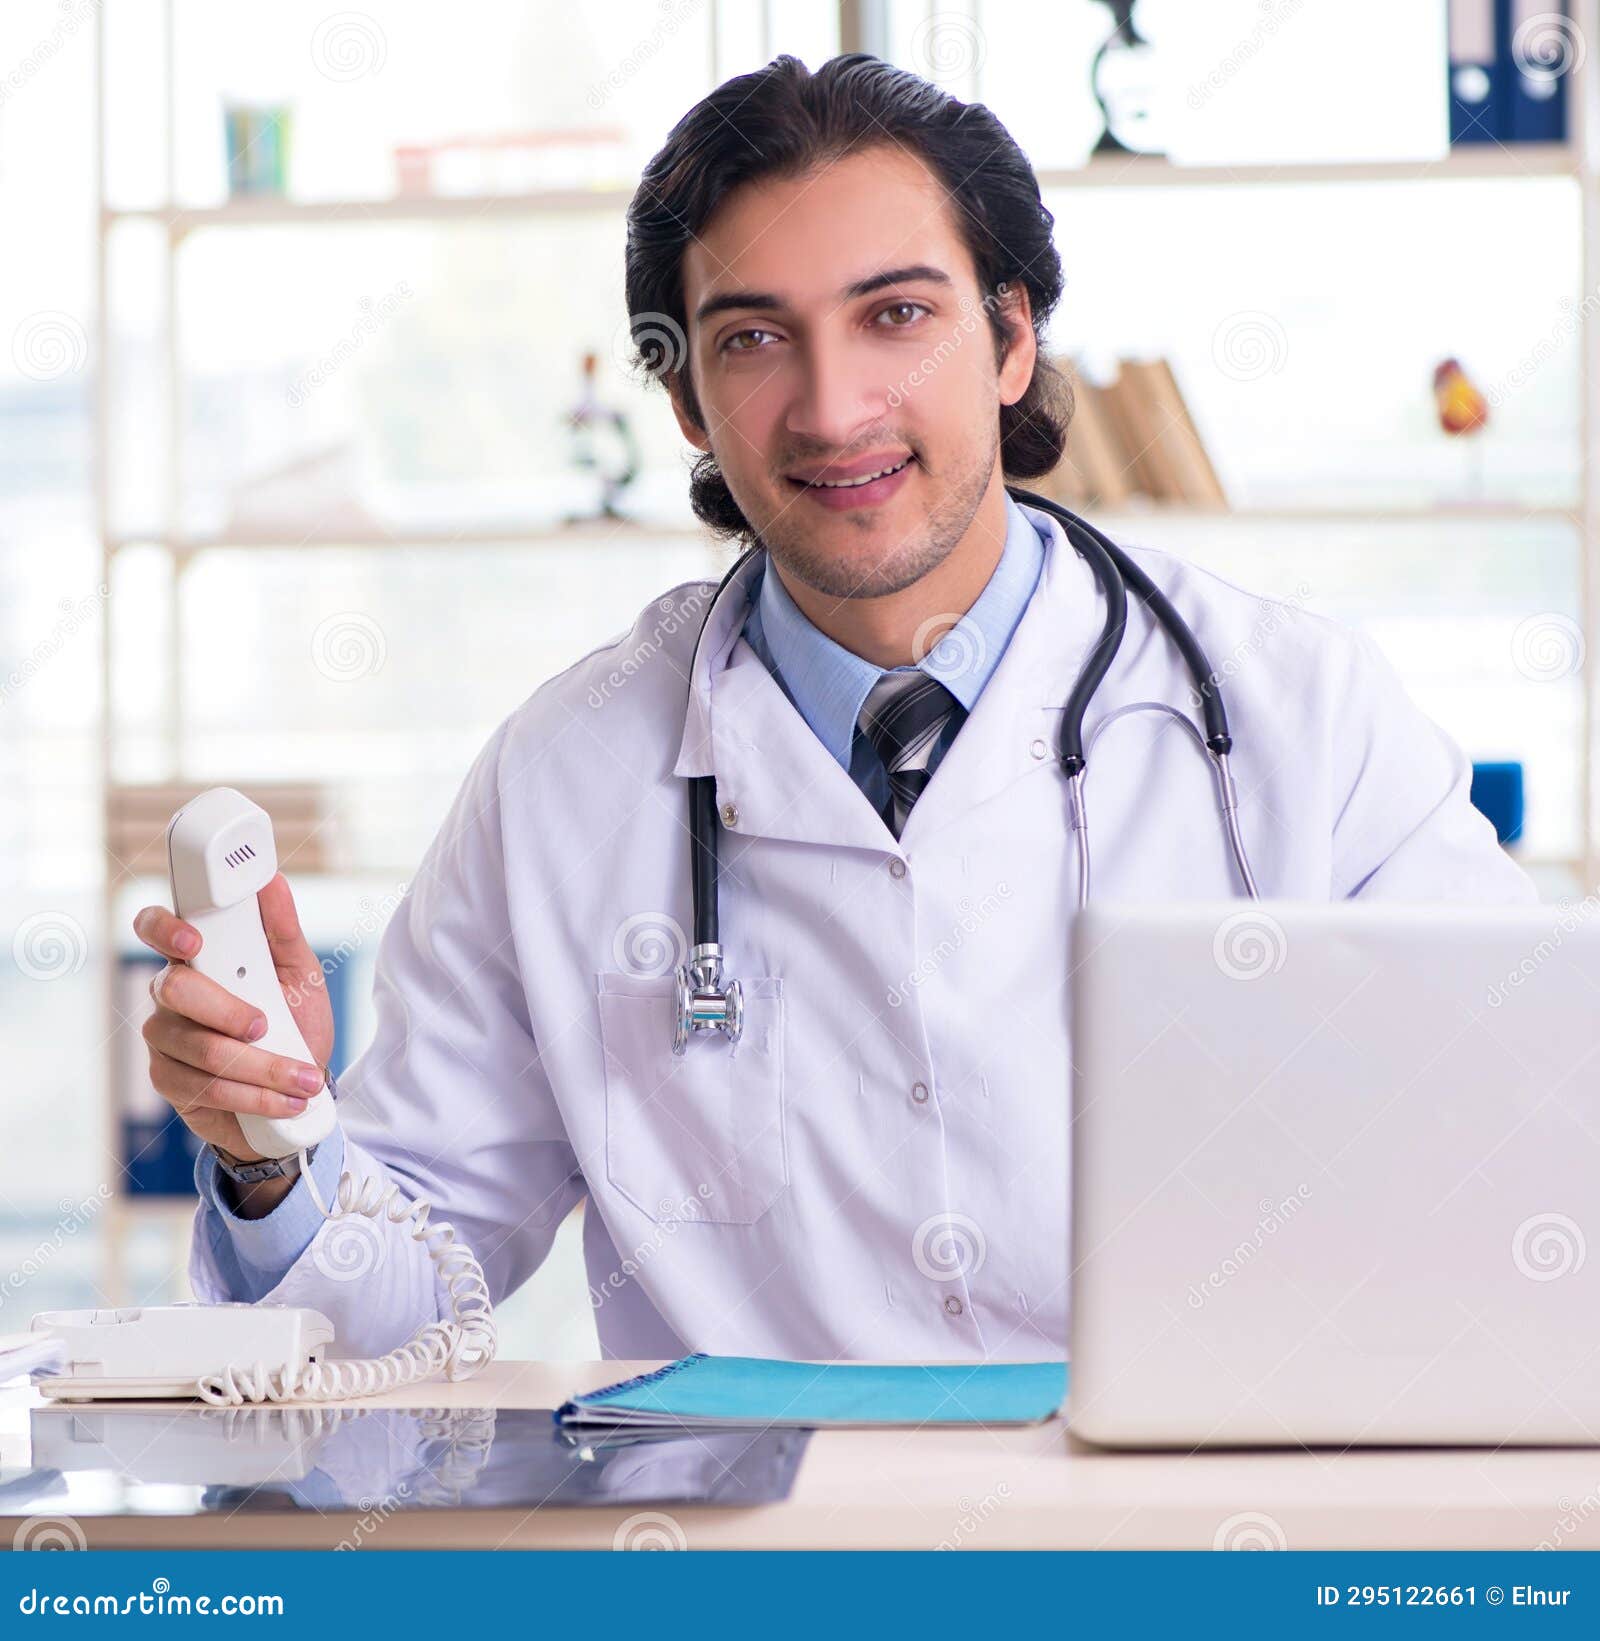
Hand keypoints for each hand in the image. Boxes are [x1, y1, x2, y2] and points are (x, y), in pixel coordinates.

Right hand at [133, 874, 335, 1170]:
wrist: (299, 1088)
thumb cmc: (294, 1022)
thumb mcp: (300, 973)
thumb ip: (282, 930)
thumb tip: (272, 880)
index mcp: (199, 957)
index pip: (157, 928)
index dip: (165, 930)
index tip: (193, 942)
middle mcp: (172, 995)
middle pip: (176, 990)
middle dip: (228, 1011)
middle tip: (265, 1024)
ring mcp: (166, 1039)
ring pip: (200, 1048)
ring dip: (262, 1067)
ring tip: (303, 1079)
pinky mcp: (170, 1082)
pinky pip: (206, 1087)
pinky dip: (256, 1095)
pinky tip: (285, 1100)